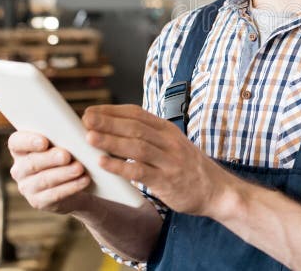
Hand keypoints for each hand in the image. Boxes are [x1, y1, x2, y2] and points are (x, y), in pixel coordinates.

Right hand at [8, 131, 91, 213]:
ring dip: (63, 174)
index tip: (44, 141)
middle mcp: (20, 169)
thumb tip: (77, 123)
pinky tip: (84, 180)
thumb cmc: (69, 155)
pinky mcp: (38, 202)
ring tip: (79, 168)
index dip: (28, 141)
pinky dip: (71, 187)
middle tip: (66, 156)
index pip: (16, 142)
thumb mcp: (64, 142)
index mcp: (22, 149)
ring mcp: (27, 187)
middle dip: (50, 159)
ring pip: (44, 180)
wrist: (77, 184)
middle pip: (31, 163)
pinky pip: (54, 195)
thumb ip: (63, 133)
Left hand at [82, 105, 234, 218]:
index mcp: (167, 129)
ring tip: (89, 137)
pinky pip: (140, 171)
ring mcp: (169, 160)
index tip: (91, 111)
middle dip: (108, 122)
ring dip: (111, 141)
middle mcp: (169, 141)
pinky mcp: (167, 181)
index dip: (112, 111)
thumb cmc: (189, 167)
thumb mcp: (173, 144)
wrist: (216, 190)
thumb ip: (149, 136)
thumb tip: (117, 129)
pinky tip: (103, 163)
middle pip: (134, 127)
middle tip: (85, 119)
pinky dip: (120, 166)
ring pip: (137, 147)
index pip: (137, 114)